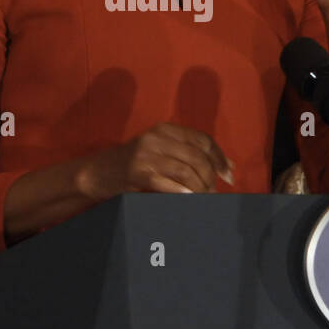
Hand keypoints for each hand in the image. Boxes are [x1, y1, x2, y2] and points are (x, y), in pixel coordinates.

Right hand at [74, 123, 235, 199]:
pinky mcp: (140, 172)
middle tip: (215, 192)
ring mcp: (147, 154)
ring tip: (204, 198)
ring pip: (187, 171)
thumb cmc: (134, 164)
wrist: (99, 172)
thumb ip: (190, 154)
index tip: (229, 175)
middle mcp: (157, 137)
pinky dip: (184, 193)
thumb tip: (228, 166)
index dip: (220, 158)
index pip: (203, 140)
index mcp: (165, 129)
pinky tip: (190, 199)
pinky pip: (170, 184)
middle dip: (211, 177)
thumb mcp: (161, 150)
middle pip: (198, 157)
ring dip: (200, 188)